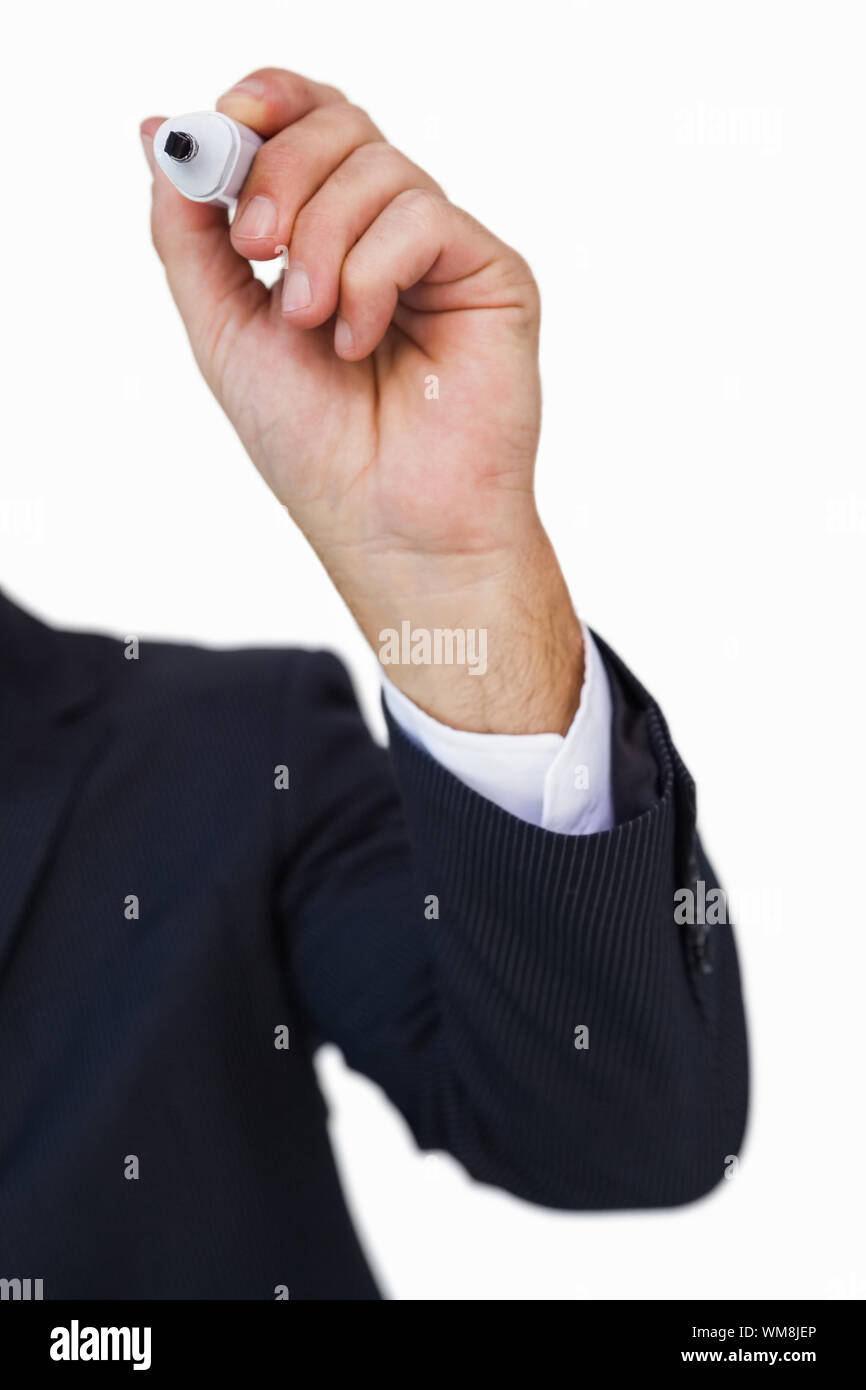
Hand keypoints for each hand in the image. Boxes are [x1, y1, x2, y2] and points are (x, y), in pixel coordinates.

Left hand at [141, 68, 581, 732]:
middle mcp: (388, 234)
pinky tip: (361, 338)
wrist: (388, 526)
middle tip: (256, 250)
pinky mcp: (493, 275)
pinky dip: (373, 275)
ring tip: (311, 323)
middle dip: (279, 176)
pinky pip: (423, 218)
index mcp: (329, 236)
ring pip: (378, 167)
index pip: (306, 123)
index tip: (219, 126)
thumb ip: (189, 234)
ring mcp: (442, 253)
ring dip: (322, 242)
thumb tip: (159, 131)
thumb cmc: (318, 449)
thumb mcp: (224, 328)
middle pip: (339, 126)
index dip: (266, 103)